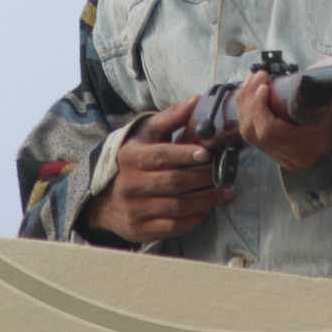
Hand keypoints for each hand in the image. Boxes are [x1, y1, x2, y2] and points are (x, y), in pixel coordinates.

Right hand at [78, 97, 235, 244]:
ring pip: (177, 206)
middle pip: (174, 182)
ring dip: (207, 200)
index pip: (161, 155)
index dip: (185, 154)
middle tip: (227, 173)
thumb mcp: (145, 134)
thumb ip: (171, 118)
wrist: (103, 199)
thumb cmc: (133, 159)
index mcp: (131, 157)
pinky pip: (173, 226)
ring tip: (227, 192)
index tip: (207, 154)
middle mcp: (130, 184)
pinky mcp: (140, 229)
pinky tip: (208, 209)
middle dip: (204, 178)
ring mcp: (134, 209)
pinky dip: (195, 219)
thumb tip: (197, 101)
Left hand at [236, 72, 331, 173]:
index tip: (264, 86)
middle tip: (255, 77)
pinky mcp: (273, 153)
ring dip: (244, 105)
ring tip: (249, 81)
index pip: (269, 131)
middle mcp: (290, 158)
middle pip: (254, 132)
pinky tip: (247, 94)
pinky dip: (246, 114)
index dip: (259, 108)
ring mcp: (280, 158)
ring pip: (249, 134)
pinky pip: (251, 135)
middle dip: (249, 102)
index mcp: (305, 148)